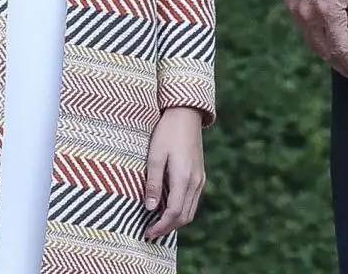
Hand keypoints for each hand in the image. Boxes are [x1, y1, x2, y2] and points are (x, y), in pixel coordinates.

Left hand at [142, 106, 205, 239]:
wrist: (186, 114)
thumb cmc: (167, 133)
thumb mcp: (155, 156)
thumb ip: (153, 183)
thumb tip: (150, 208)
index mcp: (184, 178)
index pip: (175, 213)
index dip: (161, 227)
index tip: (147, 233)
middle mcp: (196, 181)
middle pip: (185, 216)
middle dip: (168, 228)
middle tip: (150, 232)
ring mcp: (200, 178)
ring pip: (191, 210)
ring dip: (175, 220)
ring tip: (156, 222)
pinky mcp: (200, 174)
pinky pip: (193, 200)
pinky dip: (181, 209)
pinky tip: (166, 207)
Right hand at [280, 0, 347, 81]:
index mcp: (327, 10)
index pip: (341, 49)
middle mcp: (308, 15)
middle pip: (325, 51)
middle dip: (341, 65)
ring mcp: (297, 10)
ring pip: (313, 43)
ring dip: (328, 55)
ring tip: (343, 61)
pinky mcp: (290, 3)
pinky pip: (305, 31)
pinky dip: (317, 41)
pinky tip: (327, 40)